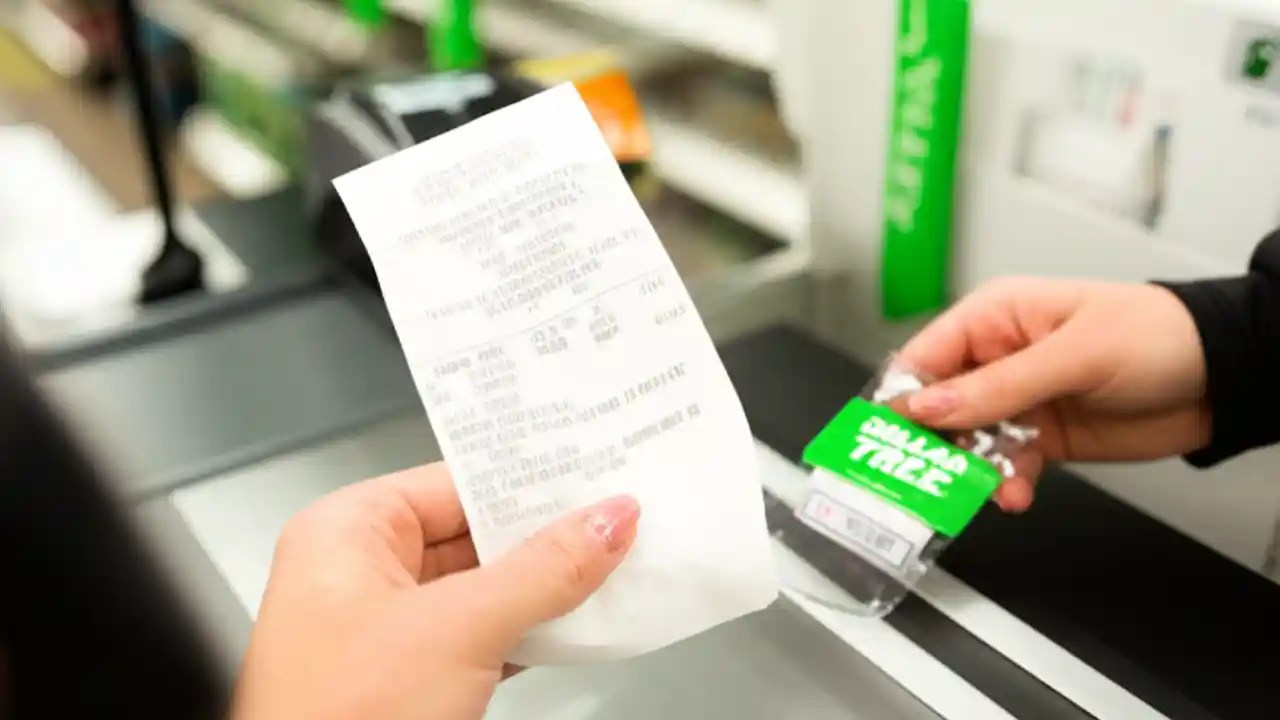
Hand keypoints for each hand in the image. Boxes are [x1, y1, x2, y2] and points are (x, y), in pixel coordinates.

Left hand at [232, 463, 639, 719]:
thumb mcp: (459, 630)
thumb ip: (544, 570)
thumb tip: (605, 521)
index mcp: (346, 533)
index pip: (454, 482)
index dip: (529, 480)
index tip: (594, 474)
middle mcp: (359, 573)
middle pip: (473, 533)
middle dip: (546, 537)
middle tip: (616, 521)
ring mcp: (385, 629)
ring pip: (483, 588)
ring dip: (544, 588)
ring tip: (611, 568)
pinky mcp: (410, 678)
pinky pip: (481, 635)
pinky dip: (528, 631)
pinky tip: (576, 626)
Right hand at [899, 277, 1210, 511]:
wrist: (1223, 379)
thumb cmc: (1157, 335)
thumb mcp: (1073, 356)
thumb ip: (997, 387)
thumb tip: (927, 408)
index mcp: (994, 318)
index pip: (925, 357)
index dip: (902, 397)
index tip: (887, 436)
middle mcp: (997, 358)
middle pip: (937, 407)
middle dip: (931, 444)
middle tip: (924, 477)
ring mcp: (1018, 400)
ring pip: (966, 443)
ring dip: (971, 471)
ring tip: (991, 490)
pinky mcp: (1040, 437)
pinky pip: (1003, 466)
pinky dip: (1004, 484)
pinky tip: (1015, 495)